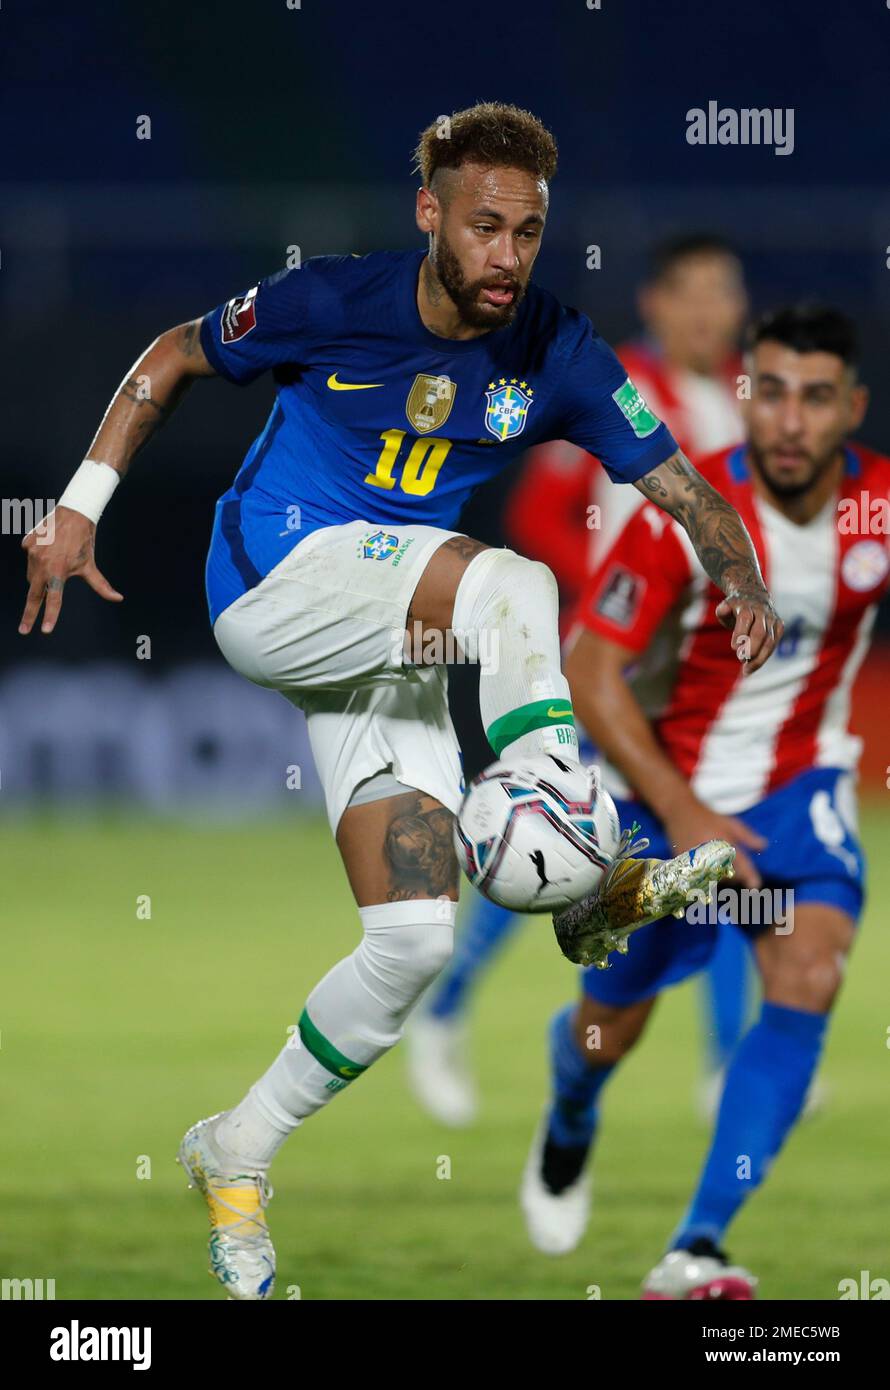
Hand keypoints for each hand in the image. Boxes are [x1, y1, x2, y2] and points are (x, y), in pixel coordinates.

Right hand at [19, 506, 122, 635]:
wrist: (73, 513)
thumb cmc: (83, 541)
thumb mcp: (90, 565)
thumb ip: (101, 585)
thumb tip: (118, 598)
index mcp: (59, 571)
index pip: (54, 599)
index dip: (50, 616)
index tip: (44, 630)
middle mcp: (42, 564)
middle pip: (34, 594)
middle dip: (28, 614)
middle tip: (23, 630)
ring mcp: (32, 554)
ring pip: (31, 576)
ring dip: (38, 580)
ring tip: (54, 565)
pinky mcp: (26, 544)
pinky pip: (29, 560)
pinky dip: (35, 562)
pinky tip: (47, 552)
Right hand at [663, 796, 765, 888]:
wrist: (680, 811)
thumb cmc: (708, 817)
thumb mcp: (730, 823)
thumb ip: (747, 837)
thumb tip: (764, 846)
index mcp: (724, 844)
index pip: (741, 866)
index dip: (750, 878)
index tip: (755, 886)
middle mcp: (711, 855)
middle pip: (728, 876)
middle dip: (735, 876)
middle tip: (734, 868)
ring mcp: (696, 861)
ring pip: (714, 879)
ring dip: (721, 877)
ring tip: (719, 866)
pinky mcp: (684, 864)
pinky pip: (698, 877)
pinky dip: (705, 876)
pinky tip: (706, 867)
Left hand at [715, 590, 783, 675]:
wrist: (754, 596)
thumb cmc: (736, 608)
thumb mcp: (725, 607)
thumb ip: (723, 611)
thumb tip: (723, 609)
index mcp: (747, 606)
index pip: (745, 619)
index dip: (740, 634)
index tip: (734, 648)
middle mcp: (762, 611)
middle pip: (760, 632)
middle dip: (751, 648)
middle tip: (741, 659)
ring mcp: (772, 619)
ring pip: (770, 641)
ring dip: (759, 658)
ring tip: (746, 670)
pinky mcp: (779, 626)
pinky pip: (774, 644)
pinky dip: (764, 657)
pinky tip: (753, 667)